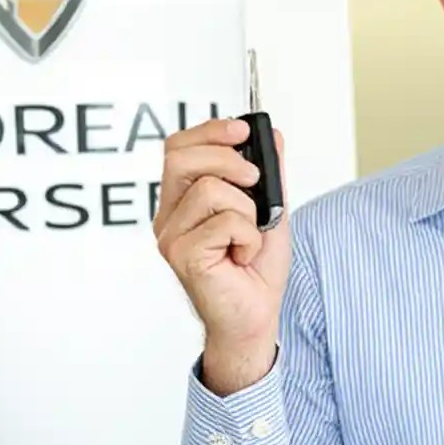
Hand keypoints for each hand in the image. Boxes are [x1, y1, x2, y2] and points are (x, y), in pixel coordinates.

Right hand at [153, 118, 289, 394]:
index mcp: (182, 201)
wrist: (257, 316)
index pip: (177, 148)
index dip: (209, 131)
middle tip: (255, 180)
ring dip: (247, 210)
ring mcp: (171, 237)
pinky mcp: (183, 256)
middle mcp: (169, 217)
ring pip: (211, 189)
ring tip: (249, 237)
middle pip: (180, 157)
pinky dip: (249, 236)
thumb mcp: (269, 209)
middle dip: (228, 158)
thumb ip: (269, 173)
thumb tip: (274, 135)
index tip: (242, 129)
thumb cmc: (256, 268)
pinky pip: (225, 222)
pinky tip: (243, 256)